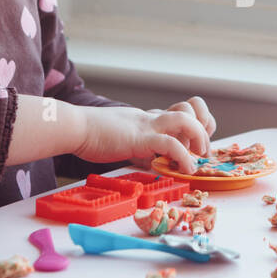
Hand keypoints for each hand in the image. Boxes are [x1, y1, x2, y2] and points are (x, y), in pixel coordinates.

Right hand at [77, 102, 211, 174]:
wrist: (73, 127)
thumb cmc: (88, 136)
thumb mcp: (119, 138)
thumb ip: (135, 145)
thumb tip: (148, 161)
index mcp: (145, 118)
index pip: (179, 112)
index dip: (194, 124)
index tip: (195, 144)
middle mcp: (150, 118)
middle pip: (190, 108)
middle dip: (203, 129)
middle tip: (202, 151)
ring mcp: (145, 126)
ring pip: (185, 120)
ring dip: (199, 138)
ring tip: (198, 156)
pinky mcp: (139, 139)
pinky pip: (170, 144)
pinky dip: (183, 157)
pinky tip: (185, 169)